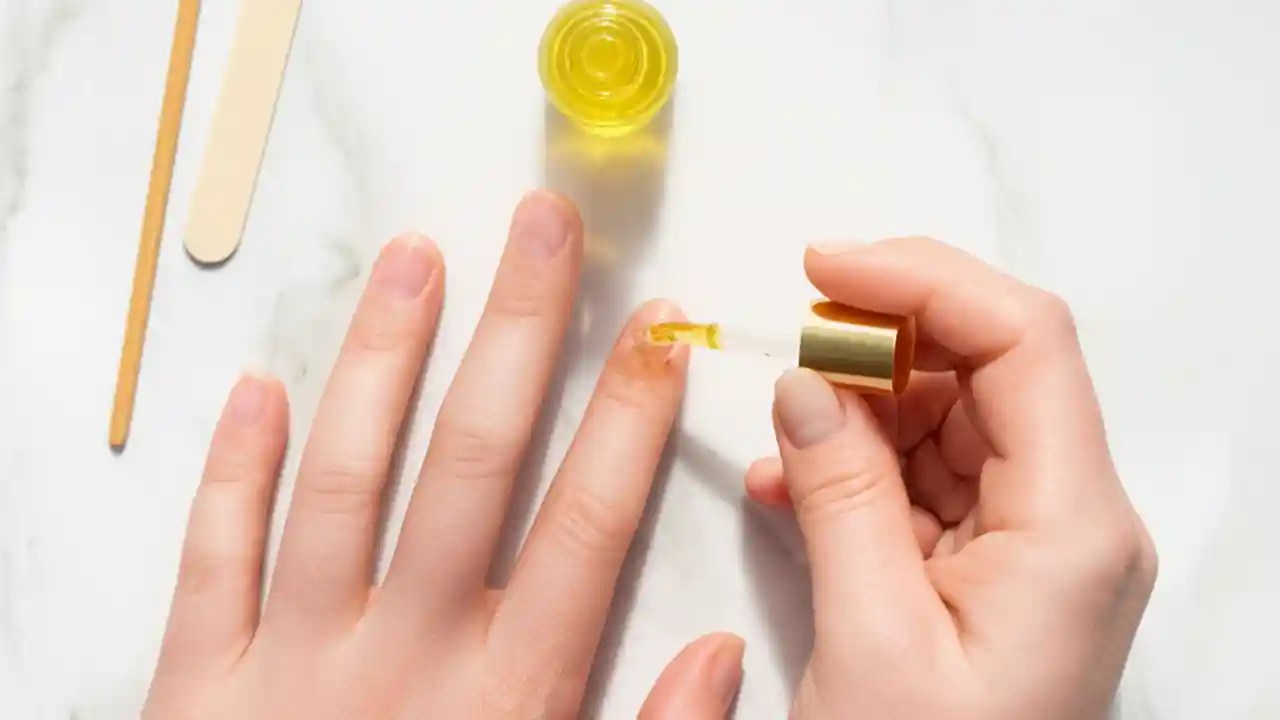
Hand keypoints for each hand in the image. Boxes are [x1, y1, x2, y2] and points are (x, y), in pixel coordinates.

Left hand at [145, 192, 742, 718]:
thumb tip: (725, 650)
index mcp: (503, 703)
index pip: (583, 528)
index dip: (626, 421)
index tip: (657, 331)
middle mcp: (402, 661)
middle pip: (472, 466)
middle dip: (519, 335)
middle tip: (543, 228)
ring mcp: (289, 665)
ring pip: (343, 480)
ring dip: (385, 360)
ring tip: (417, 258)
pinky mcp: (194, 688)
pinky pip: (211, 558)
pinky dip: (233, 468)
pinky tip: (259, 384)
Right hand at [745, 238, 1156, 718]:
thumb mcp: (870, 636)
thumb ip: (839, 491)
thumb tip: (804, 381)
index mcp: (1074, 529)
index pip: (1024, 343)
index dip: (924, 281)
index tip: (826, 264)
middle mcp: (1070, 521)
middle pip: (988, 371)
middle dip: (883, 342)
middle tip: (789, 343)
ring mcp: (1031, 545)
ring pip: (950, 420)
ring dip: (861, 407)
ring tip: (785, 429)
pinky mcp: (987, 569)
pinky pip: (924, 480)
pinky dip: (857, 466)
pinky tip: (793, 483)